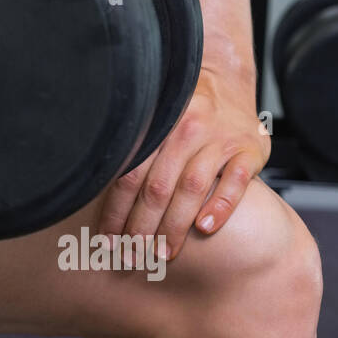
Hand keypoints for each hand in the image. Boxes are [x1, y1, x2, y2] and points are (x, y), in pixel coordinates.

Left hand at [94, 66, 270, 261]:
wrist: (229, 80)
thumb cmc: (182, 111)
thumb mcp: (154, 121)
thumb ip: (132, 152)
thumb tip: (88, 192)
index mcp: (155, 126)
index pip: (128, 176)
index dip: (116, 212)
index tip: (107, 241)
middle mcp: (186, 129)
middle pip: (157, 186)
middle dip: (141, 227)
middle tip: (132, 257)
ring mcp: (219, 139)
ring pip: (191, 187)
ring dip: (175, 225)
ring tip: (163, 254)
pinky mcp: (249, 149)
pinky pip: (236, 181)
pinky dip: (220, 206)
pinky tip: (204, 229)